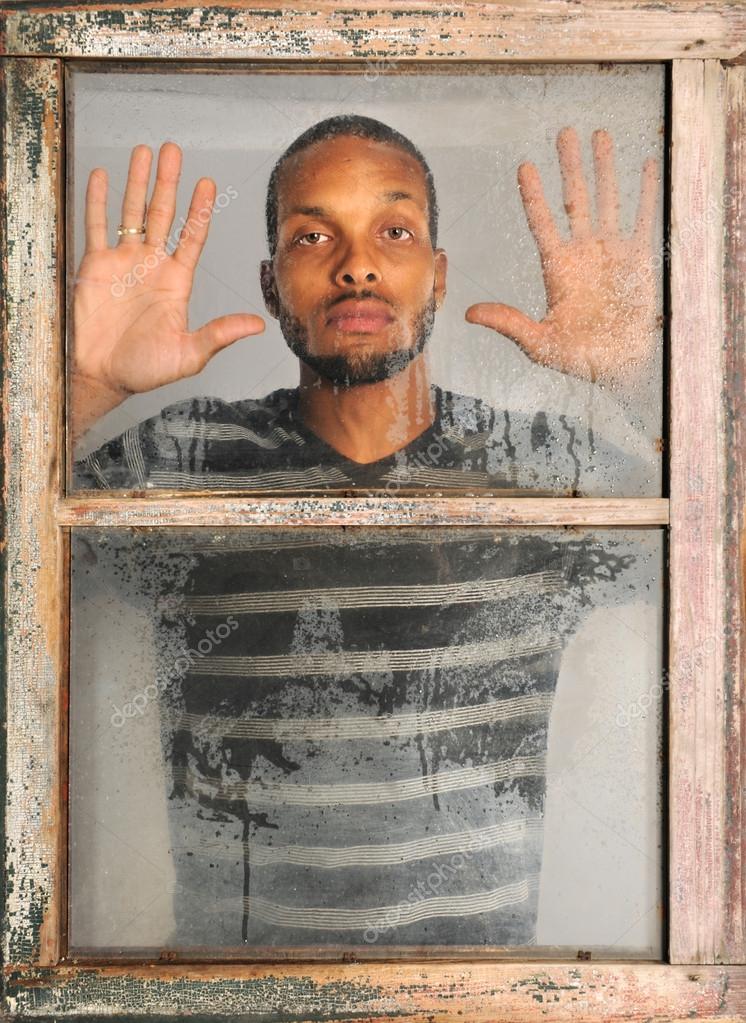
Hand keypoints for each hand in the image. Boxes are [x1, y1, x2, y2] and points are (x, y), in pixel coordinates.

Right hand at [72, 142, 264, 437]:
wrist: (103, 376)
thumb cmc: (145, 369)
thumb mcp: (190, 354)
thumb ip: (220, 334)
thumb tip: (258, 326)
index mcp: (176, 282)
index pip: (191, 237)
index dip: (199, 210)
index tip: (207, 183)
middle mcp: (152, 266)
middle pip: (162, 214)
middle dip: (168, 182)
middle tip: (174, 150)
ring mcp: (123, 262)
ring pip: (131, 213)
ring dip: (137, 183)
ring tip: (143, 152)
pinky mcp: (95, 266)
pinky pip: (96, 226)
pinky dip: (98, 201)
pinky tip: (103, 176)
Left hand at [465, 127, 659, 388]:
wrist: (620, 368)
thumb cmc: (578, 360)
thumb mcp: (539, 343)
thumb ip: (508, 323)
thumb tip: (469, 313)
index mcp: (558, 269)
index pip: (543, 223)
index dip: (535, 195)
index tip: (525, 166)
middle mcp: (583, 253)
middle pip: (575, 201)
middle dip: (570, 167)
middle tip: (564, 133)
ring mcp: (612, 253)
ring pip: (607, 200)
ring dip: (605, 169)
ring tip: (600, 135)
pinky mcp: (639, 259)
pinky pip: (643, 218)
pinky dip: (646, 193)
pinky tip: (646, 165)